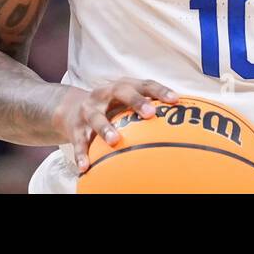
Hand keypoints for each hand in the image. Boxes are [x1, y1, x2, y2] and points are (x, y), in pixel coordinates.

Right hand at [53, 78, 178, 172]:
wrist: (71, 108)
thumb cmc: (111, 108)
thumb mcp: (126, 103)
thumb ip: (149, 109)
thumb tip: (183, 125)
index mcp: (123, 87)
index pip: (145, 84)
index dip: (160, 91)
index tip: (175, 100)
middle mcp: (105, 94)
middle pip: (121, 92)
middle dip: (136, 102)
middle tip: (150, 114)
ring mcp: (89, 109)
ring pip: (97, 117)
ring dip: (105, 128)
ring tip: (115, 141)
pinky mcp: (75, 127)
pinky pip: (78, 141)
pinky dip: (81, 154)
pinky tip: (85, 168)